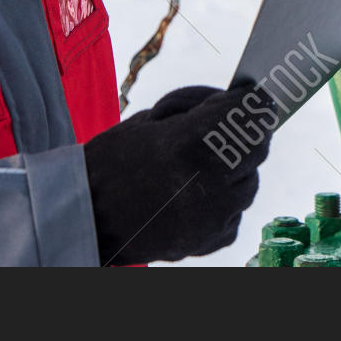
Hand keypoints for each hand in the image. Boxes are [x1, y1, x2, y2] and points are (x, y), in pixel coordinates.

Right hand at [83, 81, 272, 265]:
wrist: (83, 215)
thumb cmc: (111, 160)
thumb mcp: (150, 121)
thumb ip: (198, 113)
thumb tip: (239, 105)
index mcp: (187, 145)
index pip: (247, 118)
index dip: (255, 104)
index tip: (257, 98)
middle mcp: (205, 185)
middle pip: (257, 151)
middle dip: (249, 134)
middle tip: (235, 125)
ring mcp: (209, 219)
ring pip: (249, 184)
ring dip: (236, 170)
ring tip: (204, 164)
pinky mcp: (207, 242)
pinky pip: (234, 214)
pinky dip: (224, 203)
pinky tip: (197, 193)